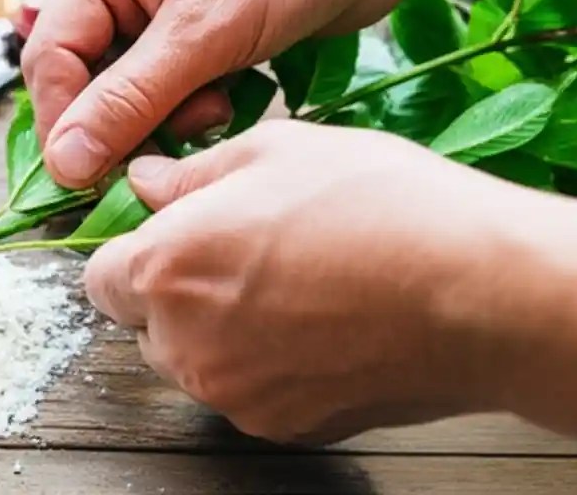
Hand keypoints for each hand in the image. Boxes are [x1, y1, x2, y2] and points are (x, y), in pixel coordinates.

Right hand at [21, 0, 420, 189]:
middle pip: (82, 80)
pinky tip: (226, 100)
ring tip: (211, 109)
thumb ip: (129, 102)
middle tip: (165, 142)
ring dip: (161, 117)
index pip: (51, 57)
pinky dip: (189, 109)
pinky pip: (165, 94)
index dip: (64, 121)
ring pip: (124, 94)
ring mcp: (154, 12)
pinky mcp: (193, 37)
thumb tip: (64, 164)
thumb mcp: (204, 32)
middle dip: (122, 119)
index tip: (85, 176)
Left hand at [84, 120, 576, 443]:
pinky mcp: (278, 424)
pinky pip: (244, 391)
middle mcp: (184, 342)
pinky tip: (317, 325)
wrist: (476, 292)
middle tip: (240, 252)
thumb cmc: (379, 207)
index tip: (170, 237)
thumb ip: (189, 174)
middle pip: (144, 324)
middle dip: (173, 292)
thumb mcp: (274, 151)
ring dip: (216, 330)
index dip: (133, 254)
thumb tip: (145, 181)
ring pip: (192, 361)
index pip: (99, 278)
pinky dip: (263, 365)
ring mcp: (231, 392)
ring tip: (290, 285)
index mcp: (166, 267)